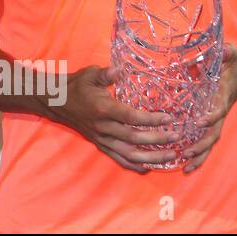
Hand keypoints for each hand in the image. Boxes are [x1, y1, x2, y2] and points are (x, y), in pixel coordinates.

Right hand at [48, 64, 180, 172]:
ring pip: (129, 154)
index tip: (169, 118)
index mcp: (103, 108)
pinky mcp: (101, 145)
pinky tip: (151, 166)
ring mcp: (102, 139)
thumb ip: (106, 73)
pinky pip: (120, 160)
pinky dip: (136, 166)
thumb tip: (120, 69)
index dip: (151, 119)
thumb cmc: (77, 86)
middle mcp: (103, 127)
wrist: (58, 103)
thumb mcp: (90, 74)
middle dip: (158, 139)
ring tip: (171, 155)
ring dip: (152, 157)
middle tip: (178, 137)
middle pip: (134, 138)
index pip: (131, 117)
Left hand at [182, 44, 236, 172]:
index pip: (218, 109)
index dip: (211, 115)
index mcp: (222, 96)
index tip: (200, 121)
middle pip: (213, 133)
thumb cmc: (232, 62)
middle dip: (201, 145)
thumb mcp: (230, 54)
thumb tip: (223, 49)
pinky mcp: (211, 123)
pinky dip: (198, 155)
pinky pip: (206, 141)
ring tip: (185, 167)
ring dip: (199, 155)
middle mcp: (220, 112)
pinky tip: (185, 166)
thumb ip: (226, 53)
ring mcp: (216, 120)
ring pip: (209, 141)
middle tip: (186, 153)